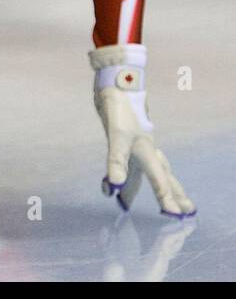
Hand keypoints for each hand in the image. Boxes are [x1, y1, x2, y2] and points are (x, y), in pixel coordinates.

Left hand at [89, 44, 195, 217]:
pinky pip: (132, 162)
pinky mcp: (127, 138)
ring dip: (150, 186)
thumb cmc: (119, 108)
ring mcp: (137, 143)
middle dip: (172, 194)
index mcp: (146, 151)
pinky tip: (124, 176)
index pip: (159, 180)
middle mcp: (146, 149)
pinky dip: (129, 174)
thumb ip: (115, 161)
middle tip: (185, 212)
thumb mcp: (115, 135)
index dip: (166, 198)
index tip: (176, 215)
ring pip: (150, 170)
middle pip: (163, 177)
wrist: (116, 83)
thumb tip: (114, 185)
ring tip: (144, 201)